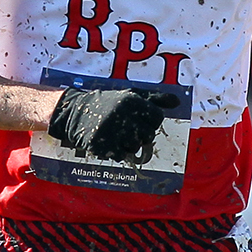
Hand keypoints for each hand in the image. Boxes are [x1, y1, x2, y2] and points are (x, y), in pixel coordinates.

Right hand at [48, 87, 178, 160]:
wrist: (74, 112)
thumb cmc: (108, 103)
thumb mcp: (131, 95)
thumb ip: (155, 99)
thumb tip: (177, 102)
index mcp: (131, 101)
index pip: (157, 117)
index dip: (151, 121)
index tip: (139, 119)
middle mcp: (122, 115)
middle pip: (148, 135)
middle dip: (140, 134)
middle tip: (127, 128)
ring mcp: (110, 131)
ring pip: (135, 147)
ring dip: (128, 144)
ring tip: (116, 133)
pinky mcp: (100, 145)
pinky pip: (120, 156)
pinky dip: (116, 151)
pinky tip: (108, 141)